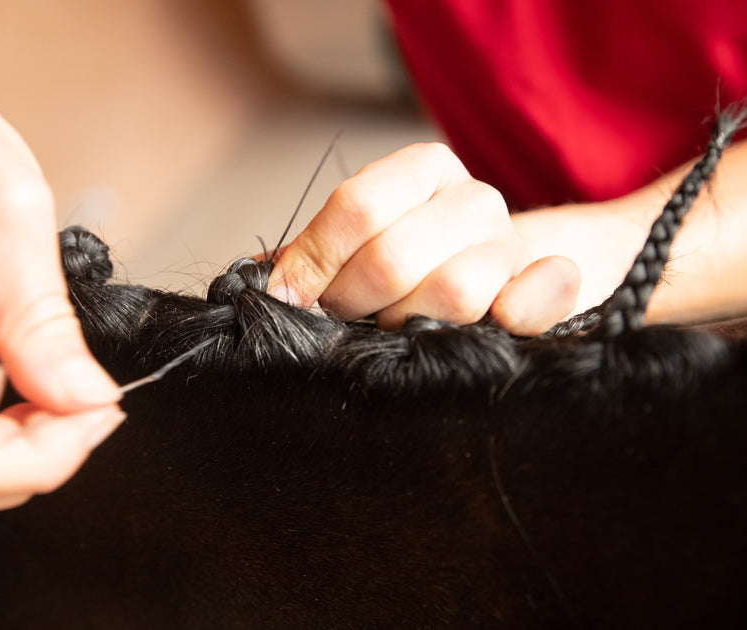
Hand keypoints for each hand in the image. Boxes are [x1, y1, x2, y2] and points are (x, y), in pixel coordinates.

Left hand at [268, 143, 579, 334]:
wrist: (497, 274)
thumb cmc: (410, 264)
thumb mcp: (359, 243)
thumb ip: (313, 255)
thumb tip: (262, 284)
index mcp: (424, 170)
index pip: (357, 206)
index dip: (313, 261)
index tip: (288, 298)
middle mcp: (474, 199)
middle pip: (395, 256)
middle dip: (352, 301)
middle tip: (340, 322)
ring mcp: (513, 245)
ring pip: (453, 292)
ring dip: (407, 324)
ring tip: (395, 328)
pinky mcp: (548, 287)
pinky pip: (543, 295)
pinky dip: (514, 313)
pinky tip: (493, 322)